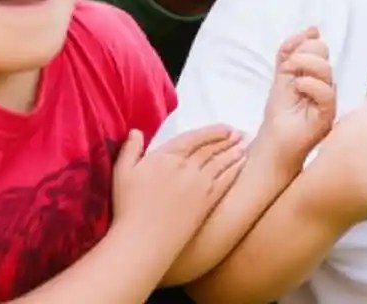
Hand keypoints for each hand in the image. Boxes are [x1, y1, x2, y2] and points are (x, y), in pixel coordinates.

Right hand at [113, 126, 245, 252]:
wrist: (145, 239)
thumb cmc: (129, 206)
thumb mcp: (122, 172)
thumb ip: (130, 149)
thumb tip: (136, 131)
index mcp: (168, 156)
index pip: (195, 138)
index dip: (213, 131)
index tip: (226, 128)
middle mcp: (188, 167)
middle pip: (212, 149)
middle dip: (228, 139)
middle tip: (240, 133)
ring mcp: (200, 185)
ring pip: (221, 163)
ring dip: (234, 152)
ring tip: (244, 145)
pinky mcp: (207, 203)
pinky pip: (225, 181)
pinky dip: (235, 170)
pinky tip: (242, 165)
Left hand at [257, 27, 336, 171]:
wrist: (273, 143)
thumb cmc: (279, 114)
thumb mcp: (282, 77)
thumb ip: (289, 54)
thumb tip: (312, 29)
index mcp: (317, 76)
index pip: (318, 48)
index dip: (302, 45)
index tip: (287, 58)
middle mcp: (326, 86)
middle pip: (323, 54)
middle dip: (303, 53)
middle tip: (288, 67)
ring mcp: (329, 101)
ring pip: (325, 70)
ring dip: (303, 66)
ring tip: (292, 78)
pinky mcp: (328, 116)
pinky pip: (327, 93)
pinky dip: (310, 84)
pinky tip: (298, 88)